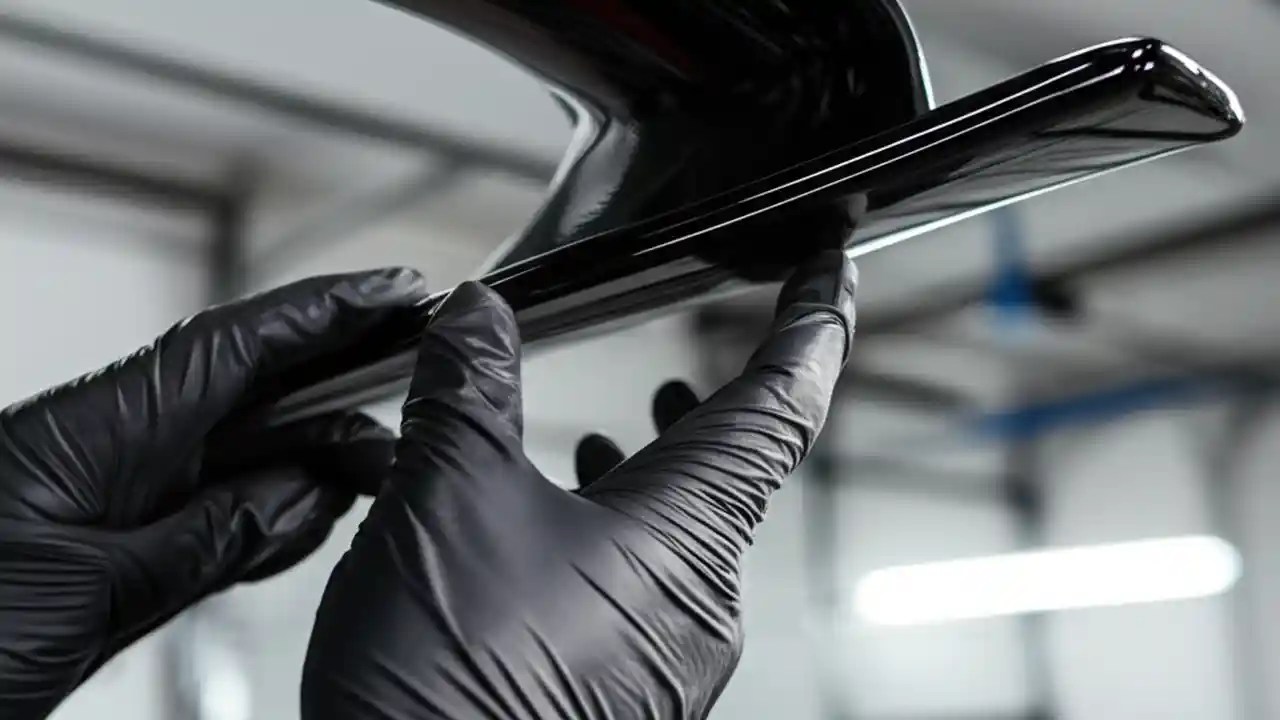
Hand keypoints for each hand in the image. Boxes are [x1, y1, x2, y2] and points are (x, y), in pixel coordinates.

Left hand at [0, 268, 426, 718]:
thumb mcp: (87, 590)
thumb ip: (206, 538)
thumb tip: (301, 496)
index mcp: (99, 432)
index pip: (234, 346)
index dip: (324, 310)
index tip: (395, 292)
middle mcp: (114, 453)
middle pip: (248, 392)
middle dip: (336, 384)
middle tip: (411, 385)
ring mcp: (118, 500)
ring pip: (240, 457)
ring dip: (313, 459)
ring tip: (378, 466)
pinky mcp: (119, 550)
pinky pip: (217, 517)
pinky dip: (272, 516)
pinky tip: (312, 516)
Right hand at [301, 251, 854, 718]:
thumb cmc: (448, 683)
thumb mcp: (446, 499)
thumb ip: (469, 389)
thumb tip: (476, 315)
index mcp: (686, 537)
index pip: (782, 402)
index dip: (815, 320)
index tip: (833, 265)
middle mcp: (700, 603)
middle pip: (733, 473)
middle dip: (709, 405)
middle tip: (688, 362)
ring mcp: (666, 659)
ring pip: (679, 536)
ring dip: (647, 475)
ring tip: (607, 434)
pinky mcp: (621, 693)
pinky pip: (640, 590)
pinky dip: (608, 537)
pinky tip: (549, 530)